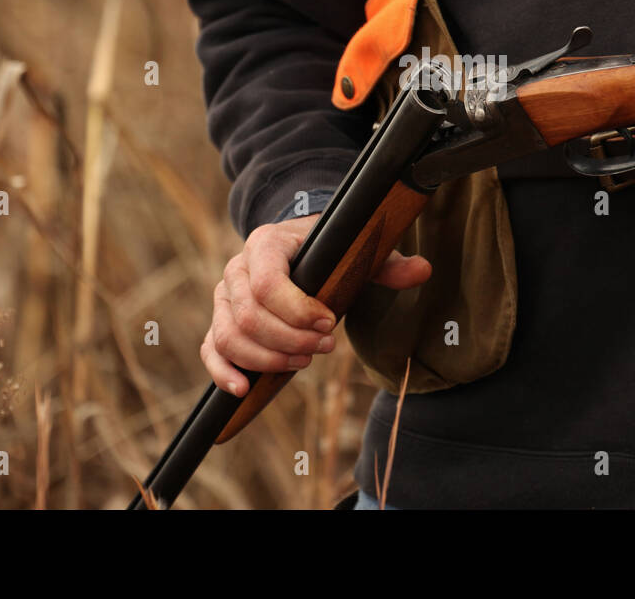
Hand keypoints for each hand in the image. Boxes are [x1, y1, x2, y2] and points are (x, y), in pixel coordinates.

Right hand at [201, 214, 431, 395]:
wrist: (300, 246)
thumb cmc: (330, 253)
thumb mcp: (359, 252)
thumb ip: (387, 264)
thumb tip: (422, 269)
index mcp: (267, 244)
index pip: (267, 283)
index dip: (298, 311)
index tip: (330, 323)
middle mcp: (237, 269)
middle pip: (250, 316)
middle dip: (291, 340)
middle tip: (327, 346)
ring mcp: (224, 297)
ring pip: (230, 336)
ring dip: (268, 359)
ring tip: (304, 361)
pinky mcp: (221, 321)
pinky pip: (211, 349)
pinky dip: (223, 372)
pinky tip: (244, 390)